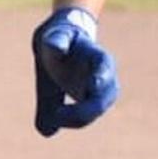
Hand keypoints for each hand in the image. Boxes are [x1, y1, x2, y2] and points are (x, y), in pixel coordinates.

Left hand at [31, 7, 118, 137]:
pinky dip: (70, 120)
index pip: (105, 68)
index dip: (101, 78)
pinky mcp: (90, 103)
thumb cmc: (60, 38)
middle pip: (102, 99)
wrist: (60, 46)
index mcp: (100, 57)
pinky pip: (84, 117)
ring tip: (52, 118)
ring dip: (75, 119)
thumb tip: (57, 50)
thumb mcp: (55, 38)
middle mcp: (106, 77)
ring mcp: (101, 92)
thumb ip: (56, 43)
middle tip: (56, 115)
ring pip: (94, 111)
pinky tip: (52, 120)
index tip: (93, 87)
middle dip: (83, 110)